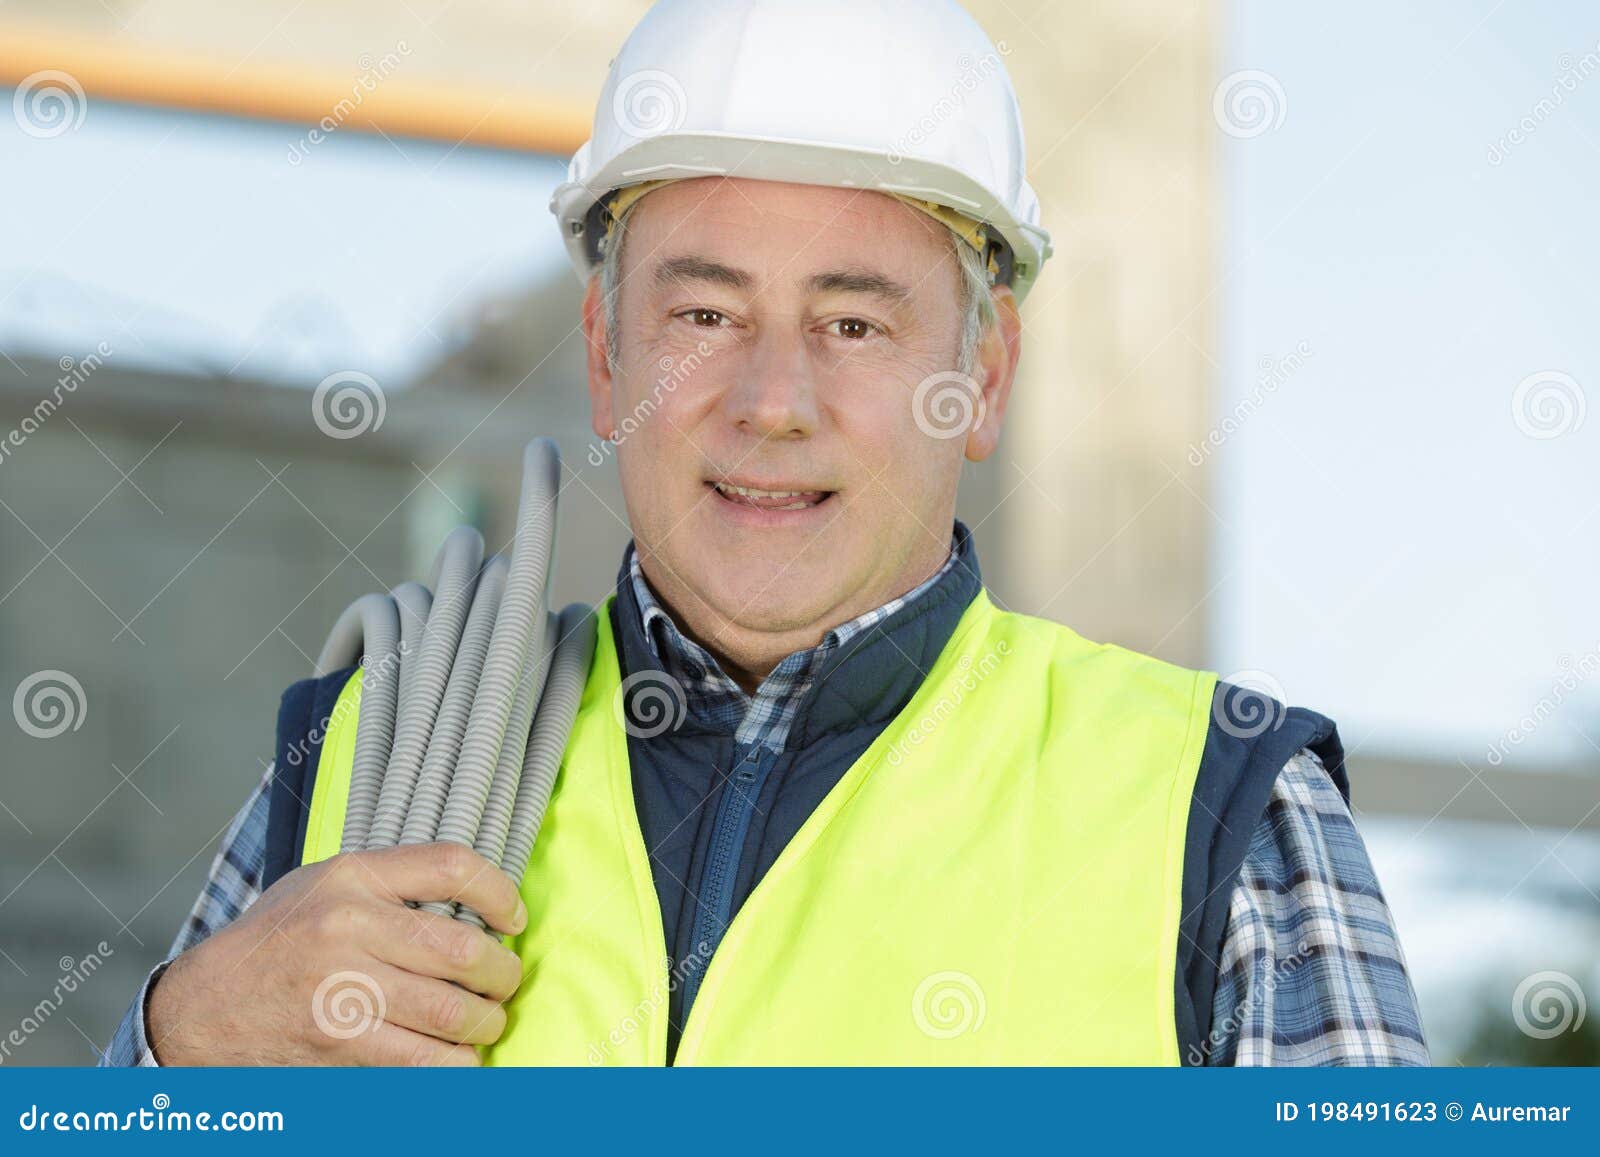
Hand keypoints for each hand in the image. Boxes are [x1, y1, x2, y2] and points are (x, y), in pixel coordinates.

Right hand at [146, 843, 525, 1065]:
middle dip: (503, 974)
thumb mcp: (324, 886)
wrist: (203, 1008)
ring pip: (451, 1012)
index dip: (499, 892)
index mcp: (351, 877)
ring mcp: (343, 989)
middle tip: (505, 982)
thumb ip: (391, 884)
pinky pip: (424, 1061)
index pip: (451, 866)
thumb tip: (476, 905)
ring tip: (486, 1022)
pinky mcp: (340, 1044)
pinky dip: (456, 1064)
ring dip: (486, 1024)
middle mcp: (348, 927)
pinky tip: (458, 1056)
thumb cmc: (276, 941)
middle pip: (464, 950)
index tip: (512, 919)